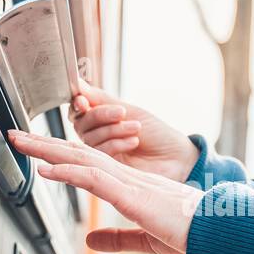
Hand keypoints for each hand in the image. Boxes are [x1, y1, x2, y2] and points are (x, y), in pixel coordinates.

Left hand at [7, 127, 202, 253]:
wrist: (217, 233)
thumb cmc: (191, 233)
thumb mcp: (144, 238)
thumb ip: (116, 238)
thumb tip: (90, 240)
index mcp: (130, 185)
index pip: (87, 164)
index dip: (59, 155)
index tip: (35, 151)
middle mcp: (128, 177)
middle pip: (78, 154)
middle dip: (44, 144)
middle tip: (15, 134)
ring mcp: (130, 183)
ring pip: (82, 159)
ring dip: (48, 150)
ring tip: (21, 142)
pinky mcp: (134, 196)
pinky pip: (96, 179)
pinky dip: (69, 172)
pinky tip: (48, 169)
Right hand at [67, 76, 199, 181]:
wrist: (175, 156)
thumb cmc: (156, 133)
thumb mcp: (130, 110)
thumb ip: (102, 99)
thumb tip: (79, 84)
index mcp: (102, 120)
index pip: (78, 110)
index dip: (78, 104)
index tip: (83, 101)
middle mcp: (98, 136)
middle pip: (81, 123)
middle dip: (101, 115)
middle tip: (122, 113)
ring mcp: (102, 153)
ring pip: (90, 138)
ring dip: (114, 130)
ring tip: (136, 128)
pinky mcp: (107, 169)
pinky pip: (100, 153)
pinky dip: (116, 144)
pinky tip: (133, 142)